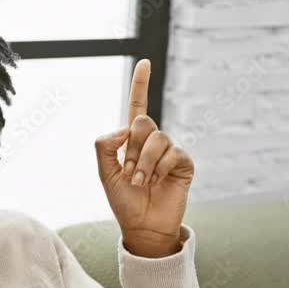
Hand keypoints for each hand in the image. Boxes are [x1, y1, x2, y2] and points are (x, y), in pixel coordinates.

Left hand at [94, 59, 193, 257]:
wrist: (142, 225)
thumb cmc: (124, 201)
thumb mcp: (104, 174)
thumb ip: (104, 146)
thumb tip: (124, 129)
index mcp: (131, 140)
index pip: (137, 106)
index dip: (141, 84)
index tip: (145, 62)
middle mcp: (152, 141)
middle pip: (142, 123)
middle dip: (131, 150)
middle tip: (129, 173)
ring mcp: (169, 151)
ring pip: (156, 139)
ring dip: (143, 163)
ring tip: (141, 183)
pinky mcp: (183, 162)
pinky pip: (172, 153)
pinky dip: (160, 169)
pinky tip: (158, 182)